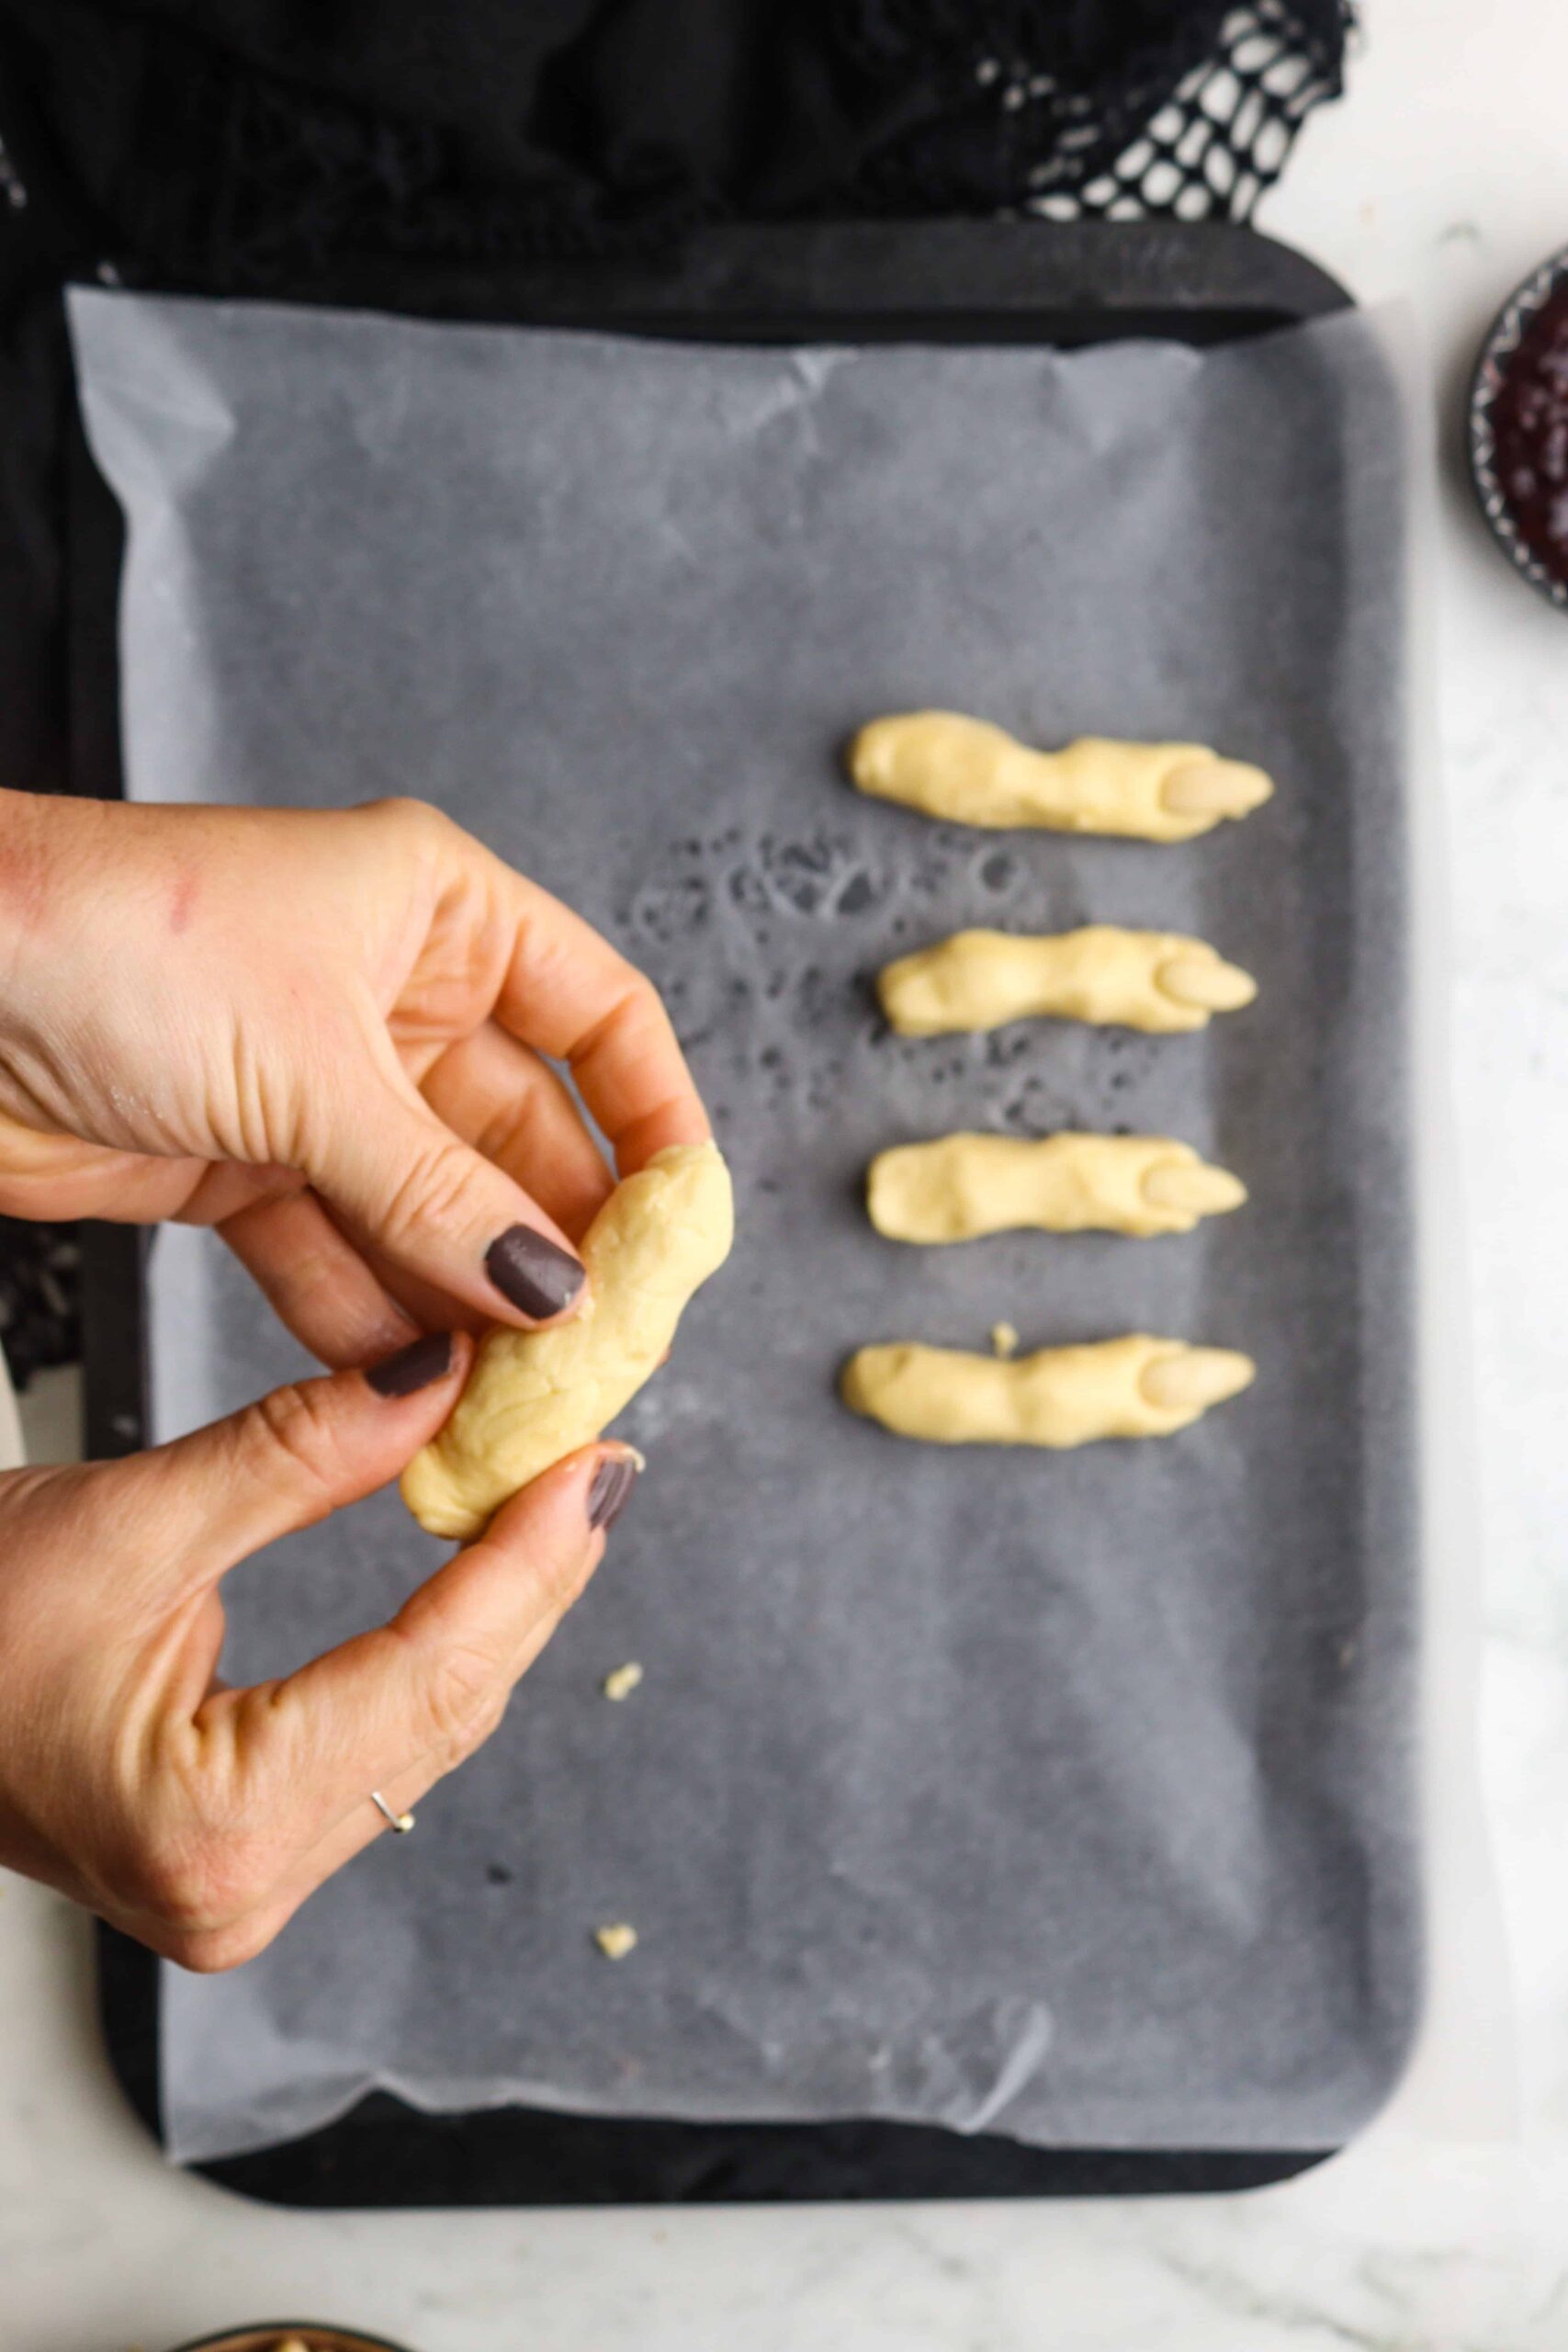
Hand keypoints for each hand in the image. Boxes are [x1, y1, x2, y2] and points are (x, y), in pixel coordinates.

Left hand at [0, 791, 708, 1360]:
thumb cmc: (109, 943)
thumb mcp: (313, 1070)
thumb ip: (445, 1193)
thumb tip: (558, 1291)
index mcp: (438, 914)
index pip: (601, 1016)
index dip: (656, 1121)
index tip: (687, 1226)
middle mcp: (391, 995)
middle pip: (523, 1137)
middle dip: (558, 1246)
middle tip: (599, 1350)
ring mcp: (317, 1086)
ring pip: (435, 1213)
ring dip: (470, 1304)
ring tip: (516, 1395)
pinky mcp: (243, 1163)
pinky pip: (343, 1255)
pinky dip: (375, 1323)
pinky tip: (412, 1387)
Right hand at [0, 1337, 639, 1968]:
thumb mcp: (125, 1523)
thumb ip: (298, 1456)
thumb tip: (438, 1381)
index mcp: (210, 1832)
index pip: (430, 1679)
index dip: (526, 1564)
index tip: (590, 1468)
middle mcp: (239, 1891)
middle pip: (447, 1715)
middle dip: (531, 1583)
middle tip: (594, 1466)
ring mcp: (243, 1886)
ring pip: (427, 1736)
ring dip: (497, 1615)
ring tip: (556, 1501)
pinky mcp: (239, 1853)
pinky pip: (381, 1747)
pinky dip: (438, 1651)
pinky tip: (482, 1574)